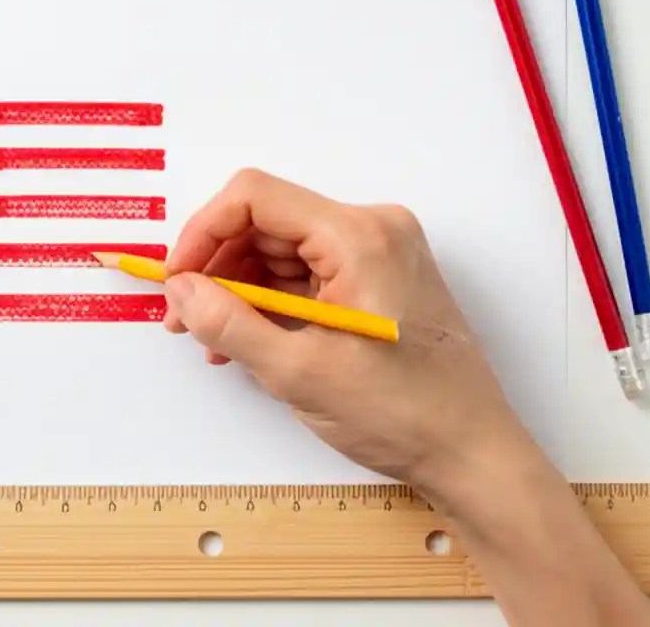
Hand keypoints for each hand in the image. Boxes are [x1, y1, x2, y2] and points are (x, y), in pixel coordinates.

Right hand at [164, 170, 649, 625]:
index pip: (256, 197)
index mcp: (359, 236)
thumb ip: (230, 325)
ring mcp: (380, 253)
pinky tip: (249, 341)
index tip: (176, 281)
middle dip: (217, 266)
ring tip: (213, 341)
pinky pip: (309, 272)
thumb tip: (180, 291)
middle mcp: (372, 229)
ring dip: (240, 288)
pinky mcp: (379, 279)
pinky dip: (272, 301)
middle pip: (268, 222)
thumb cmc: (403, 414)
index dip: (202, 233)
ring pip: (283, 249)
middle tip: (183, 319)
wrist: (473, 452)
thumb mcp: (300, 373)